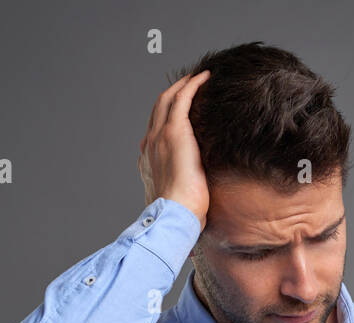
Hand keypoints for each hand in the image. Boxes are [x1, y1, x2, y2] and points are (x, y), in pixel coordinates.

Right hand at [139, 69, 210, 228]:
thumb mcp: (177, 199)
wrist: (175, 212)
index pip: (155, 129)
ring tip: (197, 76)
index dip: (166, 115)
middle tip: (188, 84)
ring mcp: (160, 135)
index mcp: (149, 158)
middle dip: (173, 93)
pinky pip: (182, 98)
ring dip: (182, 84)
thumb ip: (182, 192)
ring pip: (168, 99)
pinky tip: (204, 77)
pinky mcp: (175, 130)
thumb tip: (191, 206)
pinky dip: (192, 85)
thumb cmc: (180, 213)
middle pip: (159, 108)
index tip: (179, 109)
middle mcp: (151, 143)